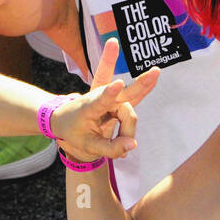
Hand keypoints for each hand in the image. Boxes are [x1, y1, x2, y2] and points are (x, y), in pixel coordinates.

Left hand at [52, 39, 160, 160]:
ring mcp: (110, 96)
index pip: (100, 101)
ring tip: (144, 99)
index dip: (109, 93)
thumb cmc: (74, 131)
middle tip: (155, 71)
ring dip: (131, 122)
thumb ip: (110, 148)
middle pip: (123, 96)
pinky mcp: (117, 100)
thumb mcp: (88, 146)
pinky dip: (144, 89)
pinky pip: (134, 97)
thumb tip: (133, 144)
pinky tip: (155, 78)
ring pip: (130, 110)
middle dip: (139, 84)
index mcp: (88, 108)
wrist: (64, 118)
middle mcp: (100, 97)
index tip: (118, 84)